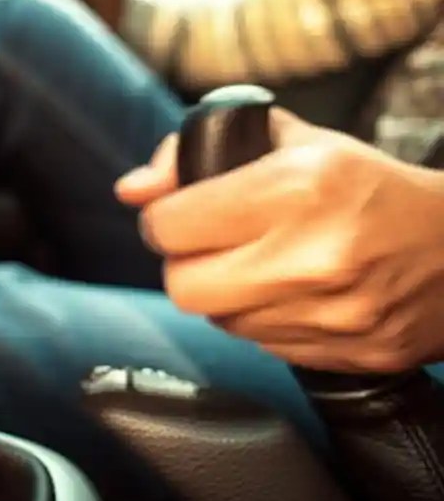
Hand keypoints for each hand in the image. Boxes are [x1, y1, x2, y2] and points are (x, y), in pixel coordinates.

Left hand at [116, 108, 443, 372]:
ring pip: (218, 320)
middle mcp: (312, 255)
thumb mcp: (292, 145)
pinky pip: (262, 346)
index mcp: (298, 189)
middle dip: (186, 263)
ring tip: (261, 267)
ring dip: (224, 295)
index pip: (169, 225)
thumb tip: (130, 188)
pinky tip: (291, 295)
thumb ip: (196, 157)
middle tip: (211, 247)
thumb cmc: (369, 189)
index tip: (182, 214)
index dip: (166, 218)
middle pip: (182, 285)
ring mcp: (330, 312)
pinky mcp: (346, 355)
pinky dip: (262, 322)